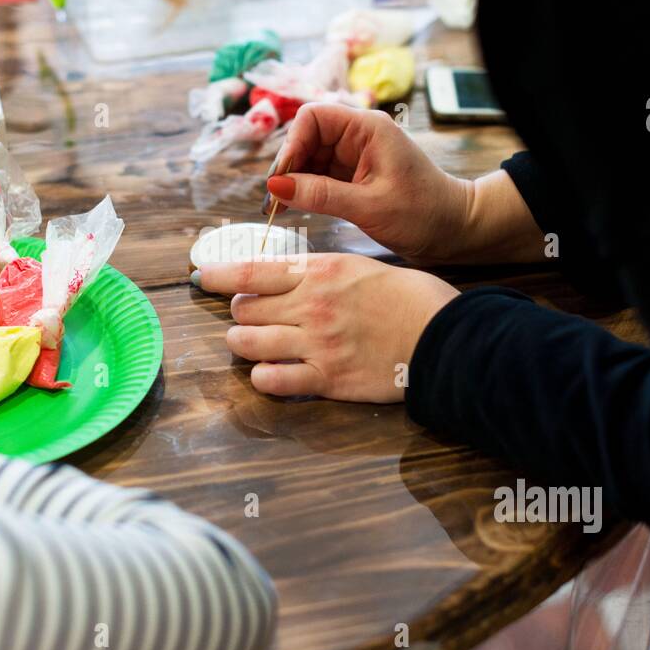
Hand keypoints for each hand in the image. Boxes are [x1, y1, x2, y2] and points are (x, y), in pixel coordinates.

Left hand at [196, 253, 458, 402]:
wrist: (447, 337)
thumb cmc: (414, 299)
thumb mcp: (364, 268)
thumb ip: (325, 274)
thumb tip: (296, 279)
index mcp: (321, 272)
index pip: (252, 271)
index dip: (219, 275)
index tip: (201, 277)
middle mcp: (311, 306)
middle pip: (244, 309)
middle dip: (240, 312)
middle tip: (249, 315)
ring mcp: (316, 344)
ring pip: (247, 343)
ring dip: (243, 343)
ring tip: (251, 343)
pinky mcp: (327, 380)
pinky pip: (273, 380)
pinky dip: (262, 377)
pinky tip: (267, 372)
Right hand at [267, 103, 546, 264]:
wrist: (454, 231)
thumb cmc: (423, 214)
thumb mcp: (368, 206)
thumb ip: (320, 195)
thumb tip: (275, 187)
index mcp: (368, 129)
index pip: (314, 117)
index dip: (292, 143)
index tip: (281, 178)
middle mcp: (359, 136)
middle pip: (307, 137)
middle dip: (288, 166)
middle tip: (274, 200)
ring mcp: (355, 156)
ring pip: (310, 158)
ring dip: (293, 181)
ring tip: (278, 209)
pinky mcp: (353, 176)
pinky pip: (319, 175)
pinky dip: (305, 190)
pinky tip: (294, 208)